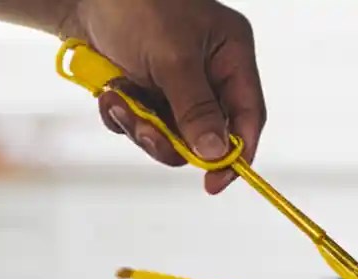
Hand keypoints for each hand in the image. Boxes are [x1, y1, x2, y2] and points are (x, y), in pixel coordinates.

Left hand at [61, 0, 264, 193]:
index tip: (215, 183)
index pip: (248, 115)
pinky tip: (109, 94)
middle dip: (172, 139)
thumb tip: (217, 153)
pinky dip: (124, 117)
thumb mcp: (172, 59)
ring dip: (141, 127)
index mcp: (230, 54)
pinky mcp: (148, 90)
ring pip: (171, 135)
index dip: (236, 153)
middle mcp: (209, 72)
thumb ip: (196, 109)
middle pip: (206, 134)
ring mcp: (176, 83)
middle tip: (146, 132)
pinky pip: (144, 125)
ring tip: (118, 102)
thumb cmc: (137, 6)